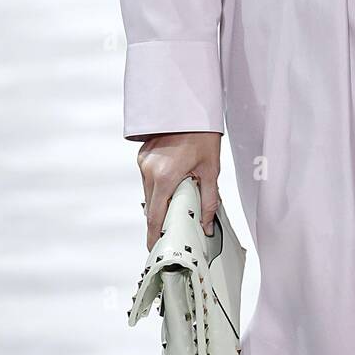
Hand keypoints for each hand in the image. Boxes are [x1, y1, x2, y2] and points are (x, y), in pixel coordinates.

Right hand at [136, 132, 220, 250]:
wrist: (191, 107)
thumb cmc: (202, 134)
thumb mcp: (211, 169)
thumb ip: (209, 201)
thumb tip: (207, 224)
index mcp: (164, 176)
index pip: (155, 216)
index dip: (155, 235)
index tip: (155, 247)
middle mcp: (149, 169)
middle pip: (151, 205)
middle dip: (162, 218)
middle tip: (176, 226)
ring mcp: (143, 161)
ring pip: (149, 192)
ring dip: (161, 200)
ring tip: (180, 199)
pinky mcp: (143, 155)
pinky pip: (148, 178)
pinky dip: (159, 185)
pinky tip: (174, 180)